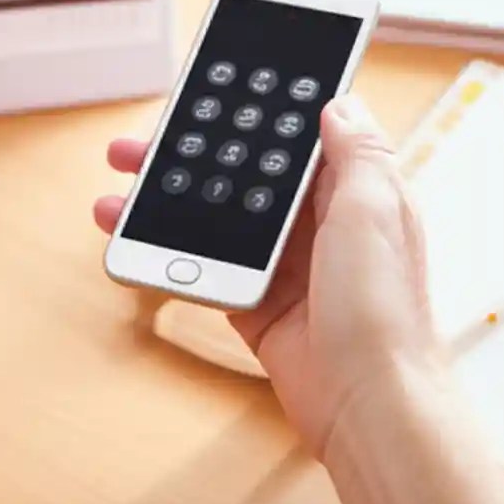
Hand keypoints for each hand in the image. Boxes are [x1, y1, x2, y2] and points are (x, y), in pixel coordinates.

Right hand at [94, 96, 437, 456]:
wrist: (370, 404)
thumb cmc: (386, 311)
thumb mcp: (376, 210)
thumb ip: (357, 153)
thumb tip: (339, 103)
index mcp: (352, 193)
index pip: (293, 141)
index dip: (253, 118)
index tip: (210, 98)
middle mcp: (318, 225)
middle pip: (243, 176)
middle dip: (190, 158)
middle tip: (139, 147)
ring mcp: (284, 265)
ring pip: (215, 218)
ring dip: (166, 203)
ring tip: (118, 194)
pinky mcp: (256, 302)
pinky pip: (205, 266)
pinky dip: (167, 253)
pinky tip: (136, 240)